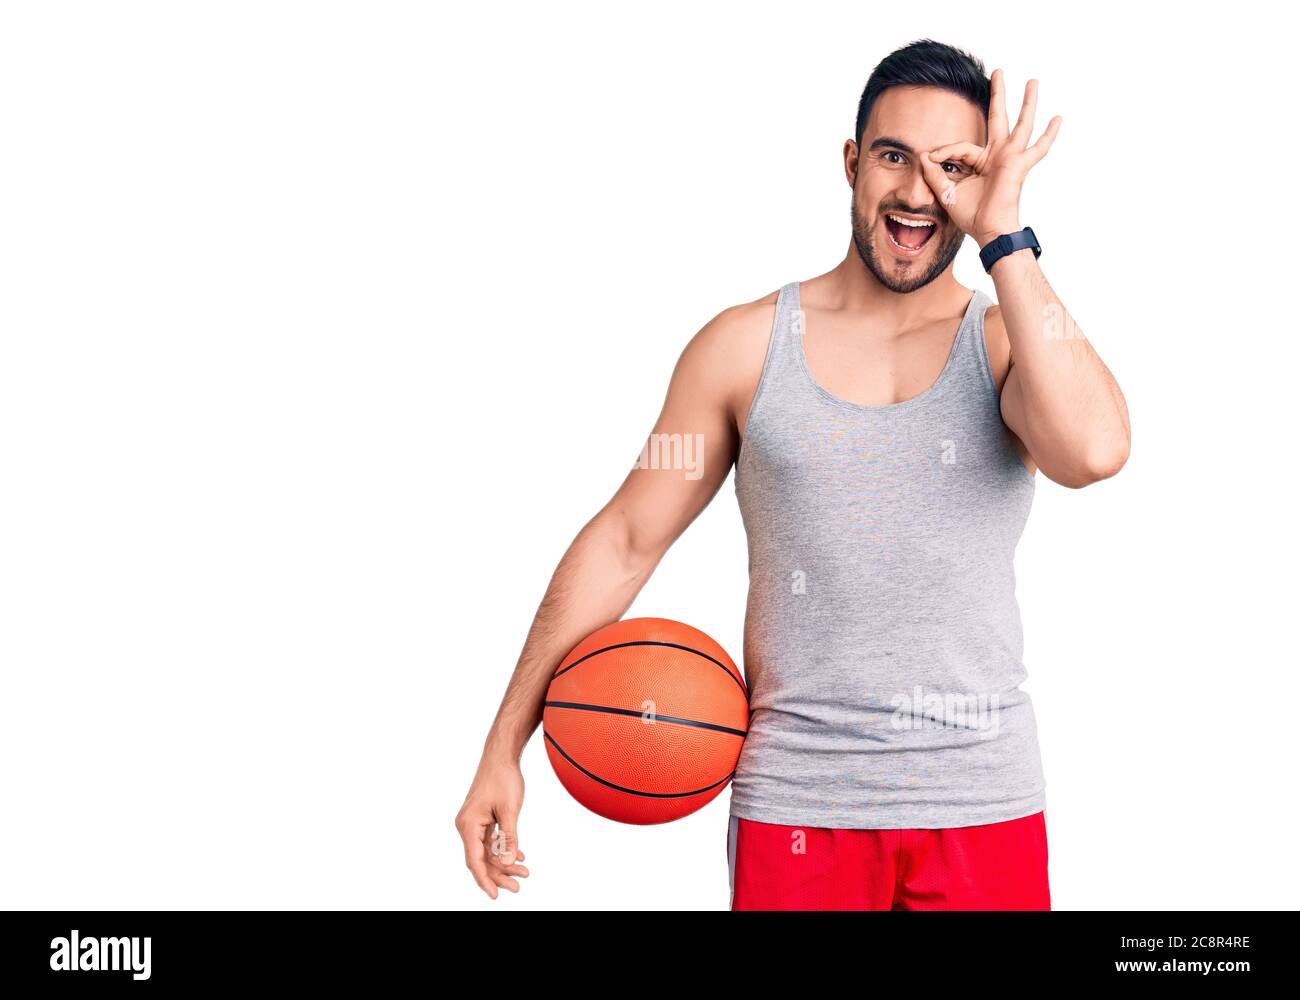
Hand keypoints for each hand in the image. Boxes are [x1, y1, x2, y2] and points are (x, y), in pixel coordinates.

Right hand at [456, 757, 528, 897]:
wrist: (501, 756)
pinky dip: (504, 849)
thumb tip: (506, 863)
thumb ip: (509, 839)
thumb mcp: (510, 811)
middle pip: (481, 859)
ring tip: (524, 872)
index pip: (475, 861)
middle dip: (499, 874)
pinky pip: (491, 840)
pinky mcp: (482, 819)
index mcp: (468, 825)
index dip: (485, 880)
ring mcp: (474, 823)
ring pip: (487, 851)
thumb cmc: (503, 779)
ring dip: (504, 862)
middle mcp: (467, 826)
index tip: (496, 896)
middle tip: (517, 886)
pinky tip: (519, 857)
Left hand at [919, 69, 1061, 245]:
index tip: (930, 159)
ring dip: (1027, 102)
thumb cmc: (971, 216)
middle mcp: (998, 155)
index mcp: (982, 161)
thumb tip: (923, 156)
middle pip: (998, 118)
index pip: (961, 147)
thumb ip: (935, 174)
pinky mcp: (1019, 165)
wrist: (988, 231)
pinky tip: (1058, 118)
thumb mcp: (946, 192)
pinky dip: (1048, 135)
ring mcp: (1011, 158)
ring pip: (1021, 124)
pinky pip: (1038, 148)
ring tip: (1032, 81)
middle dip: (997, 95)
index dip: (944, 152)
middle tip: (997, 72)